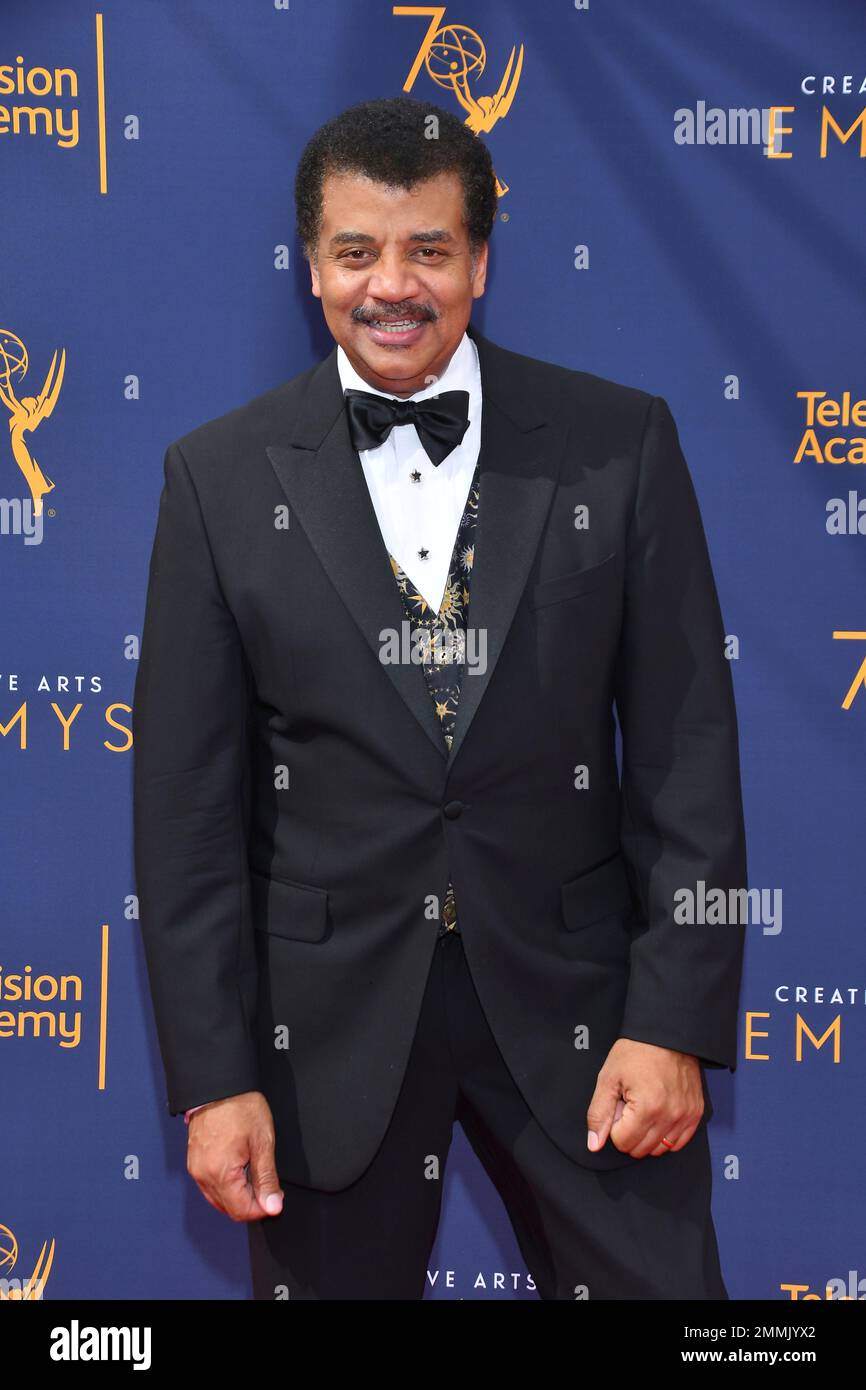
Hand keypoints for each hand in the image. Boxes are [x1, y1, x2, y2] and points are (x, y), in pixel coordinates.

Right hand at [186, 1091, 283, 1219]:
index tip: (275, 1197)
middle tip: (268, 1184)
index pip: (241, 1211)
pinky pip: (210, 1187)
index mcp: (220, 1173)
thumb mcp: (263, 1142)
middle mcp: (202, 1176)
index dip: (262, 1208)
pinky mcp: (193, 1163)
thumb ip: (267, 1178)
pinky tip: (239, 1169)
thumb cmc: (241, 1108)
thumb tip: (273, 1207)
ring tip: (253, 1172)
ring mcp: (195, 1170)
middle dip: (250, 1203)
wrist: (219, 1085)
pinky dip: (226, 1186)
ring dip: (238, 1195)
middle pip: (228, 1209)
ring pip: (218, 1200)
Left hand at [586, 1039, 704, 1157]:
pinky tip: (659, 1116)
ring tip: (645, 1108)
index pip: (622, 1142)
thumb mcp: (608, 1078)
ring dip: (647, 1135)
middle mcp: (670, 1116)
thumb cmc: (636, 1052)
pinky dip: (666, 1135)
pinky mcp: (696, 1114)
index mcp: (647, 1108)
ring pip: (659, 1149)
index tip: (619, 1103)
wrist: (666, 1034)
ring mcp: (686, 1116)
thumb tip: (594, 1145)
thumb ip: (599, 1114)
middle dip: (629, 1131)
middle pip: (640, 1149)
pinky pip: (679, 1143)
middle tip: (630, 1104)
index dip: (614, 1124)